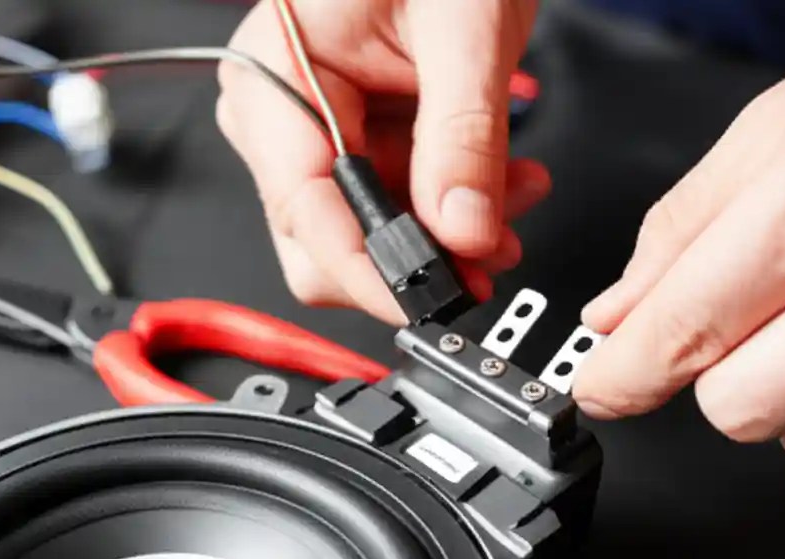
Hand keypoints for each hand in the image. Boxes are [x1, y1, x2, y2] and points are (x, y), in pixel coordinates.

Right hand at [217, 0, 547, 324]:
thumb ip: (463, 138)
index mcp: (274, 72)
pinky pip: (399, 207)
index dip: (365, 270)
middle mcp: (282, 111)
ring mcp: (321, 129)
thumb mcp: (464, 31)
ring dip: (446, 235)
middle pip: (322, 240)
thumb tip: (461, 231)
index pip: (304, 206)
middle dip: (411, 259)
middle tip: (483, 257)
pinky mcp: (364, 139)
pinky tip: (498, 183)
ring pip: (369, 234)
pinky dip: (452, 211)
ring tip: (511, 196)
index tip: (423, 302)